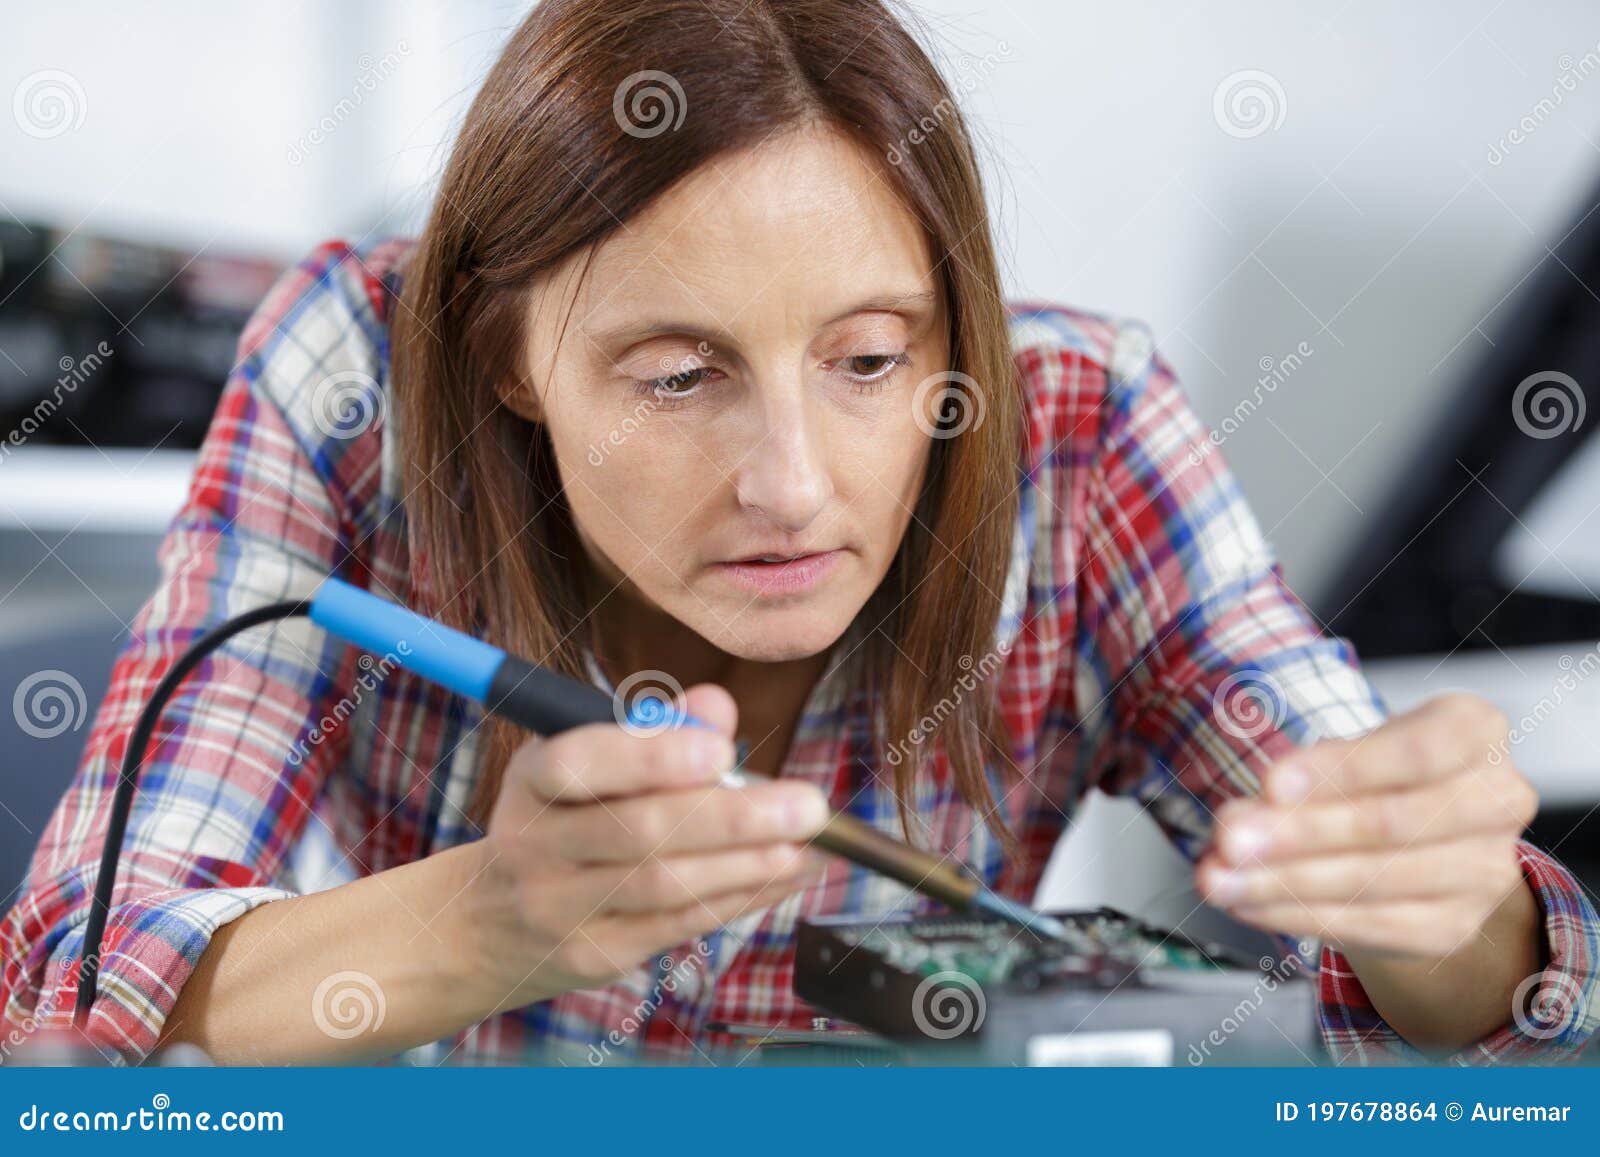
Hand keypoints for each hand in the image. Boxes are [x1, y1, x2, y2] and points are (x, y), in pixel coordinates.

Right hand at [467, 684, 829, 1007]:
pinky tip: (789, 874)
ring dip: (750, 864)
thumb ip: (653, 730)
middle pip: (639, 832)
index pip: (580, 764)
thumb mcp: (586, 763)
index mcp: (534, 780)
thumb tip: (715, 708)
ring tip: (814, 845)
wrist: (489, 924)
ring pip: (665, 887)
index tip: (721, 750)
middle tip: (808, 805)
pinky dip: (743, 896)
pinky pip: (681, 924)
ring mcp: (563, 909)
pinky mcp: (597, 955)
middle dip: (732, 817)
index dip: (651, 756)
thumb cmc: (562, 820)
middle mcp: (537, 845)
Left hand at [1197, 692, 1537, 958]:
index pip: (1418, 751)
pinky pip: (1369, 925)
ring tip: (1218, 878)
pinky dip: (1298, 914)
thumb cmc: (1373, 774)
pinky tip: (1248, 902)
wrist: (1416, 838)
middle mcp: (1499, 799)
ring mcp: (1486, 871)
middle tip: (1228, 838)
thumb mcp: (1342, 754)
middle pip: (1393, 822)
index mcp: (1477, 730)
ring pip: (1376, 880)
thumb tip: (1241, 818)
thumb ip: (1299, 778)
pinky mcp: (1455, 926)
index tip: (1271, 784)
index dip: (1342, 771)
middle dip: (1299, 834)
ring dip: (1283, 883)